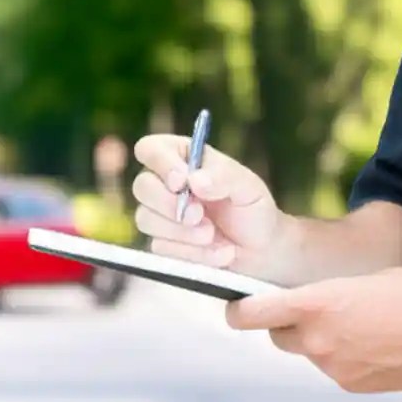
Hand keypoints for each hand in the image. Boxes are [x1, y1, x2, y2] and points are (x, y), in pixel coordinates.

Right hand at [132, 134, 281, 279]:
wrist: (260, 250)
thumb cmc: (253, 209)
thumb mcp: (248, 186)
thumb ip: (224, 177)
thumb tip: (194, 180)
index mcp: (182, 157)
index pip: (150, 149)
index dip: (160, 164)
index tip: (182, 182)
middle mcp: (164, 183)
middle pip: (141, 186)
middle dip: (169, 205)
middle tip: (199, 216)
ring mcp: (159, 215)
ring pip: (146, 219)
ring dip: (182, 232)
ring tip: (213, 236)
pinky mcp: (162, 243)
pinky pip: (161, 247)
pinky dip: (192, 252)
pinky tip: (217, 252)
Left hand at [225, 267, 401, 392]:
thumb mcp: (356, 281)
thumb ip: (320, 299)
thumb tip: (299, 310)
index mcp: (316, 304)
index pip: (252, 314)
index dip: (239, 312)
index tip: (236, 309)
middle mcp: (319, 340)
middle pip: (279, 336)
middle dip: (289, 325)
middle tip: (316, 311)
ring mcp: (335, 367)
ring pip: (311, 353)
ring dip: (323, 342)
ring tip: (362, 326)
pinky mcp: (353, 385)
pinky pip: (336, 369)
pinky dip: (346, 359)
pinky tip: (377, 344)